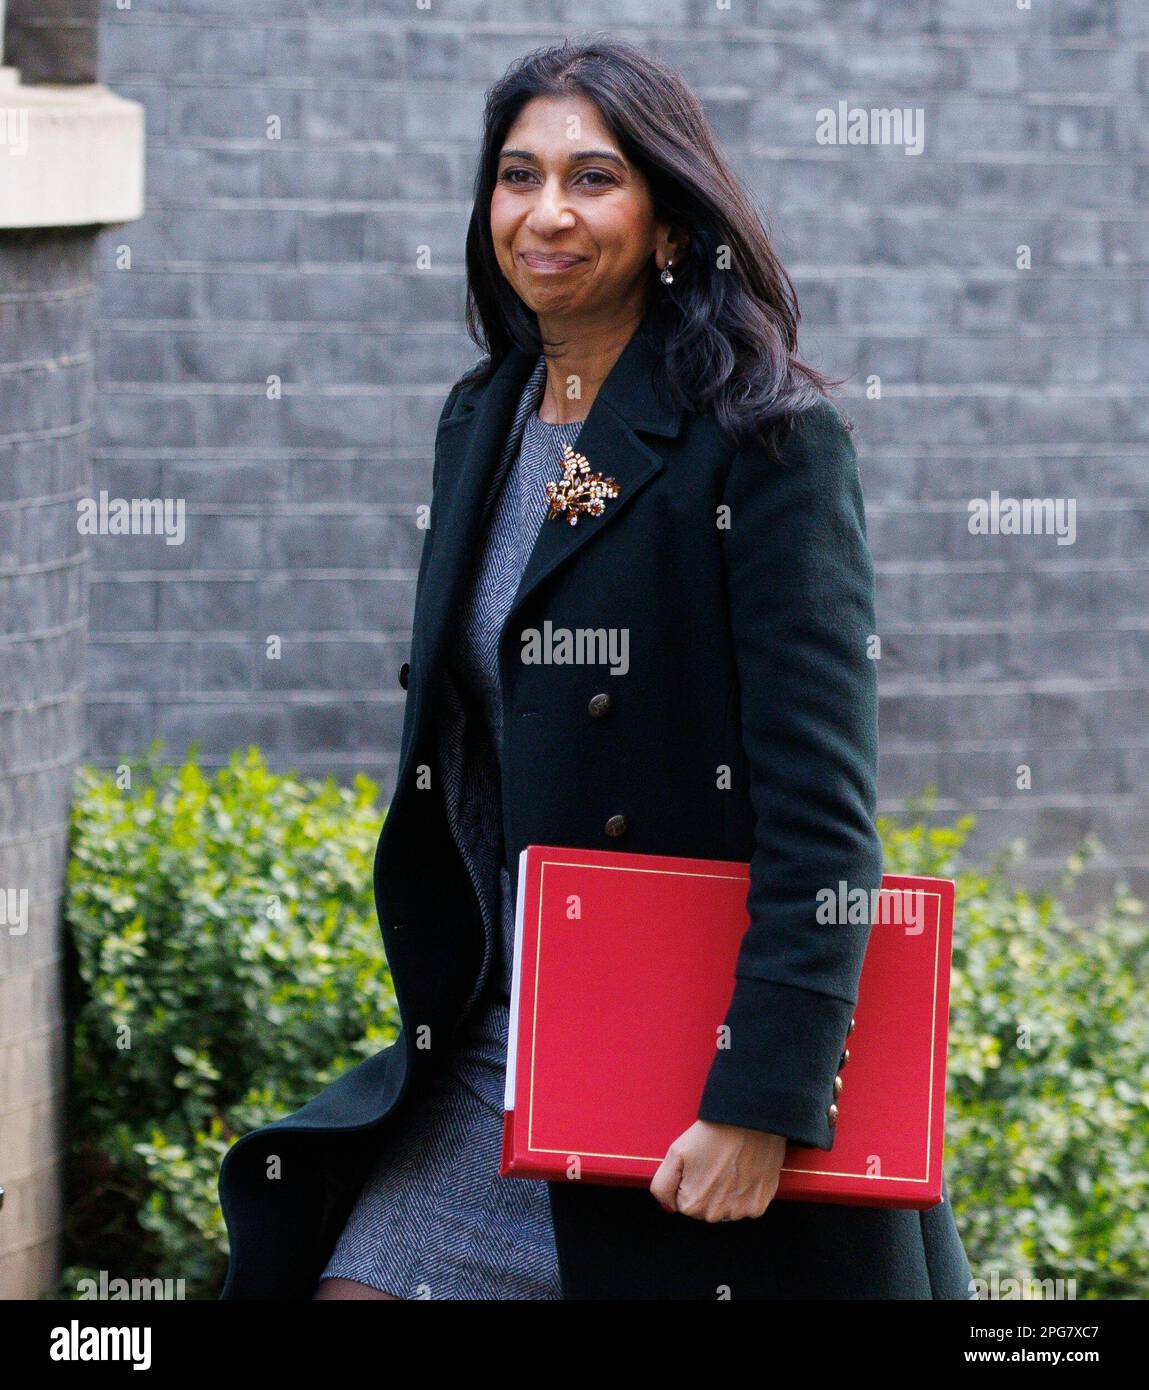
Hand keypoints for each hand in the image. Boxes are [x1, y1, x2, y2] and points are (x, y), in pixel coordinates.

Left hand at [650, 1119, 786, 1221]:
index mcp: (693, 1205)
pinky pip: (745, 1206)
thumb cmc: (712, 1134)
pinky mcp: (758, 1206)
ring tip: (729, 1165)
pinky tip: (743, 1172)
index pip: (682, 1204)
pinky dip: (744, 1192)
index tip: (697, 1165)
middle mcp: (716, 1215)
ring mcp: (739, 1213)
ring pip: (725, 1208)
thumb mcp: (675, 1153)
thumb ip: (662, 1185)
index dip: (687, 1182)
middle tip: (713, 1163)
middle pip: (704, 1209)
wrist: (748, 1122)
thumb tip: (667, 1206)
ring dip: (725, 1193)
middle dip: (705, 1190)